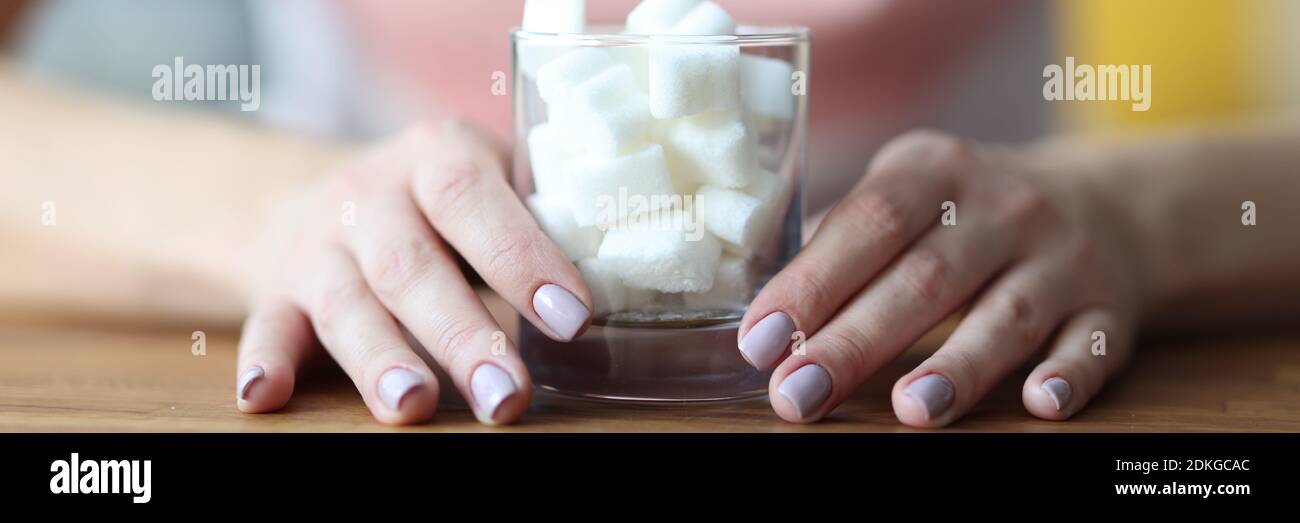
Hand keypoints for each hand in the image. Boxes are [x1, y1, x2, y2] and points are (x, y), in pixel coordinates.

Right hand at [233, 121, 592, 424]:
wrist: (329, 196)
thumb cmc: (444, 204)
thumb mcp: (490, 185)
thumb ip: (536, 224)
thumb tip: (616, 290)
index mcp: (436, 158)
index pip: (476, 200)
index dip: (522, 256)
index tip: (571, 317)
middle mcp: (370, 197)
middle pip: (413, 267)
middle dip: (462, 334)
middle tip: (507, 394)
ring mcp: (318, 245)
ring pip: (346, 304)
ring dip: (378, 359)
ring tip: (413, 407)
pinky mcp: (277, 290)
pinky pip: (266, 324)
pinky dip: (264, 360)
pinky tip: (264, 397)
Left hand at [738, 130, 1140, 425]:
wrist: (1104, 204)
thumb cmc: (965, 212)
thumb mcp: (905, 191)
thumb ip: (840, 239)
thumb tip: (757, 303)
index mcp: (934, 171)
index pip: (867, 223)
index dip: (811, 282)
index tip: (760, 339)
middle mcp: (1004, 208)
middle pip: (925, 279)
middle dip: (854, 342)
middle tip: (797, 395)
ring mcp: (1063, 258)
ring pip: (1009, 316)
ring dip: (959, 366)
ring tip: (910, 410)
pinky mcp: (1111, 308)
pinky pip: (1093, 344)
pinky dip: (1070, 375)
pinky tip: (1040, 404)